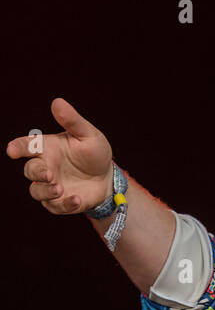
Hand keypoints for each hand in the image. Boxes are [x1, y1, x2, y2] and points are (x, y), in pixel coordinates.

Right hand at [6, 97, 113, 214]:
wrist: (107, 177)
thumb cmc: (94, 151)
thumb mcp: (87, 134)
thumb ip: (72, 121)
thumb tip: (57, 103)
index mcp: (47, 148)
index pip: (27, 146)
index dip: (18, 147)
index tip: (12, 150)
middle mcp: (45, 166)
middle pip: (30, 171)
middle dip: (36, 172)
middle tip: (49, 174)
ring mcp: (51, 186)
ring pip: (37, 192)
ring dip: (45, 191)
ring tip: (59, 188)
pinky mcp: (60, 202)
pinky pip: (55, 206)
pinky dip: (64, 204)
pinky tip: (76, 199)